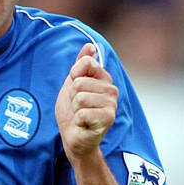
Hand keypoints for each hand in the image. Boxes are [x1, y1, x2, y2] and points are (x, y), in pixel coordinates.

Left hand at [55, 43, 118, 162]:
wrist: (74, 138)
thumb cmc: (73, 112)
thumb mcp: (72, 84)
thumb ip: (80, 65)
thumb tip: (90, 46)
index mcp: (104, 78)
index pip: (86, 63)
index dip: (73, 76)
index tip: (75, 89)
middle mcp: (111, 89)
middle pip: (79, 82)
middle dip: (72, 97)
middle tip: (78, 107)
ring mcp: (111, 104)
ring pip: (80, 98)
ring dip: (75, 110)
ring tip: (81, 116)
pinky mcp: (108, 119)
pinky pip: (82, 113)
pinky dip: (78, 121)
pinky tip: (84, 125)